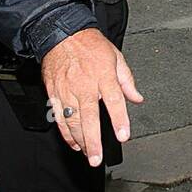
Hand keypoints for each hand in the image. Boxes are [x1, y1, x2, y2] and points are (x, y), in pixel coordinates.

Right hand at [41, 28, 142, 164]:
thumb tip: (137, 98)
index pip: (114, 100)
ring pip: (72, 121)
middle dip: (93, 141)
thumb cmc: (90, 45)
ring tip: (89, 154)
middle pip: (89, 117)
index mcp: (103, 74)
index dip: (119, 119)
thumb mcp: (116, 57)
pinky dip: (65, 133)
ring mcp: (67, 90)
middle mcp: (84, 84)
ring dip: (80, 140)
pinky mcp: (53, 93)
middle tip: (97, 158)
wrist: (62, 33)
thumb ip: (127, 81)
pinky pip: (59, 117)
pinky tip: (74, 143)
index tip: (123, 135)